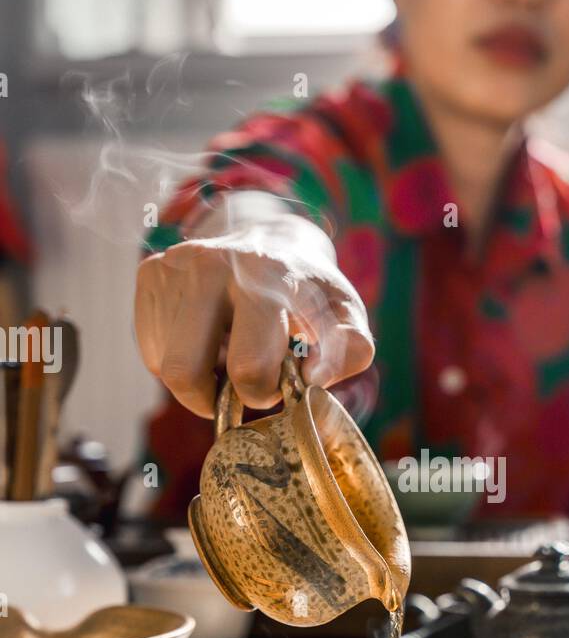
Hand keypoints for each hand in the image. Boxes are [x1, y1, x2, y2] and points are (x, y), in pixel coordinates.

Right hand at [135, 197, 373, 417]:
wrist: (271, 239)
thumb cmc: (309, 291)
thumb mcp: (345, 315)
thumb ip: (350, 350)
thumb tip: (314, 377)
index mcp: (268, 276)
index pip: (248, 367)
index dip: (262, 393)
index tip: (276, 386)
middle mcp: (214, 264)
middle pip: (186, 371)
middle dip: (213, 399)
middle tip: (238, 389)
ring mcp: (176, 264)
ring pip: (165, 366)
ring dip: (198, 380)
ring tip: (226, 355)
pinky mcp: (150, 272)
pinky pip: (151, 349)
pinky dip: (177, 360)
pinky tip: (206, 340)